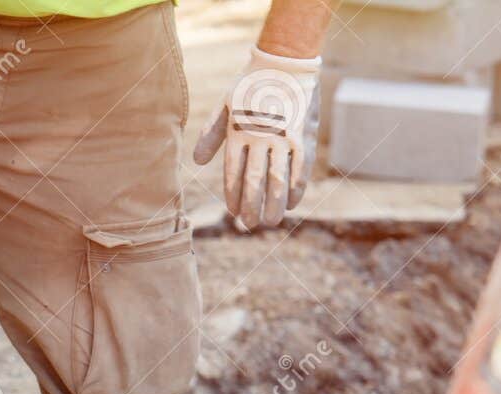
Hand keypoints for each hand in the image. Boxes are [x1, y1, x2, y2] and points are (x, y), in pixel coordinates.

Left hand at [193, 47, 320, 231]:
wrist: (285, 59)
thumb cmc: (250, 84)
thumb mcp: (225, 104)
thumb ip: (211, 134)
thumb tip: (197, 162)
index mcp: (239, 133)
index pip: (234, 173)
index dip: (233, 196)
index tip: (233, 212)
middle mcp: (260, 138)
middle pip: (255, 182)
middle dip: (252, 207)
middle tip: (250, 225)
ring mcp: (284, 137)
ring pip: (278, 180)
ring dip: (273, 205)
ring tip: (270, 222)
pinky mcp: (303, 134)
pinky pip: (301, 168)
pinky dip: (296, 188)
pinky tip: (290, 203)